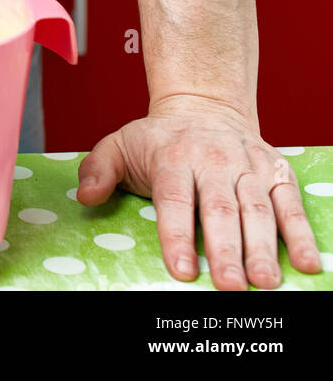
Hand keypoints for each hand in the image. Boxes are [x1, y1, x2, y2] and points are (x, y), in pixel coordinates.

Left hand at [76, 95, 322, 289]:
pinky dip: (301, 232)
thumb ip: (99, 169)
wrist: (203, 103)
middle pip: (219, 209)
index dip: (177, 235)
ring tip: (264, 281)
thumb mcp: (120, 143)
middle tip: (228, 285)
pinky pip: (290, 203)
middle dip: (225, 249)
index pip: (175, 200)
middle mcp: (213, 161)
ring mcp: (247, 166)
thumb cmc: (160, 138)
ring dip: (262, 247)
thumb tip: (84, 195)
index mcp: (173, 156)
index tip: (182, 270)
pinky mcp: (275, 171)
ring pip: (257, 210)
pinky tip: (305, 261)